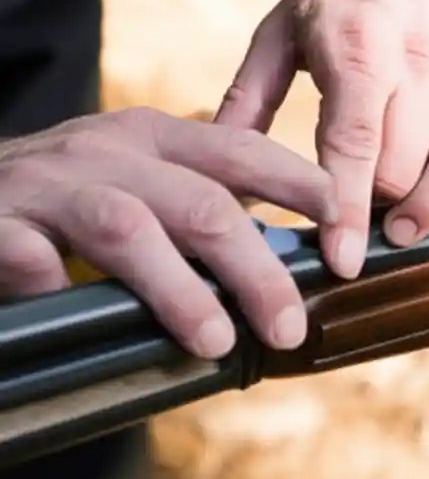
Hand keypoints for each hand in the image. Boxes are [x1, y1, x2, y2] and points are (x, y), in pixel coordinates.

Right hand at [0, 108, 336, 357]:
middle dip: (255, 269)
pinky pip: (30, 254)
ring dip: (178, 290)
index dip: (300, 187)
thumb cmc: (62, 196)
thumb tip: (283, 259)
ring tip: (215, 341)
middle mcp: (105, 151)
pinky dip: (60, 287)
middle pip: (201, 203)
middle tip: (287, 325)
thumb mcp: (136, 179)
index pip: (243, 152)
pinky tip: (88, 324)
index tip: (346, 231)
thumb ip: (198, 204)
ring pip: (128, 229)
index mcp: (152, 137)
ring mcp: (47, 184)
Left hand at [216, 0, 428, 278]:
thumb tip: (222, 168)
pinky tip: (425, 204)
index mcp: (359, 47)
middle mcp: (420, 62)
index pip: (354, 149)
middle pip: (396, 173)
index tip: (342, 263)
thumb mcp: (285, 28)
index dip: (344, 212)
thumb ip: (251, 97)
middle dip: (368, 210)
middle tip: (344, 225)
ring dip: (411, 209)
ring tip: (387, 226)